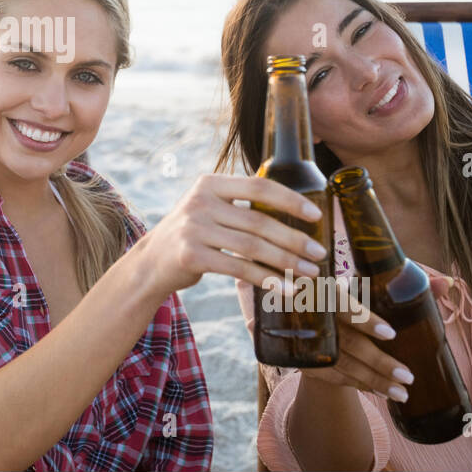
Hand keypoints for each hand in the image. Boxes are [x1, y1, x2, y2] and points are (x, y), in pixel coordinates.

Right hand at [136, 173, 329, 302]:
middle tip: (319, 253)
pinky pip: (239, 269)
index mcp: (210, 183)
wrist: (151, 262)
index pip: (259, 186)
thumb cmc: (192, 235)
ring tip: (309, 273)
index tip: (316, 216)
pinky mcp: (191, 256)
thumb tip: (292, 213)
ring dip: (286, 262)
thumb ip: (239, 204)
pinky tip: (285, 288)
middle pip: (259, 221)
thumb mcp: (208, 208)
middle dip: (295, 239)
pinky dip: (266, 279)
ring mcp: (194, 229)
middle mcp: (200, 201)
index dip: (291, 200)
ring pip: (252, 247)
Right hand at [297, 284, 412, 402]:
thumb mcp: (370, 286)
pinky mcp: (307, 361)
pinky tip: (379, 392)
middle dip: (379, 362)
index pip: (346, 306)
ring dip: (373, 381)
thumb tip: (448, 283)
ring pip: (344, 365)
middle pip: (350, 343)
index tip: (390, 333)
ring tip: (401, 393)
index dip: (366, 320)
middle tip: (408, 376)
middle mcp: (317, 316)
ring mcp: (309, 341)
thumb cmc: (351, 297)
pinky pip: (335, 377)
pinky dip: (358, 385)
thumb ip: (409, 284)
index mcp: (331, 290)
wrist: (308, 314)